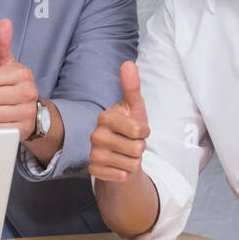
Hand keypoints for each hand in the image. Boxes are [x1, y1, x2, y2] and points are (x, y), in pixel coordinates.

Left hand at [0, 18, 39, 140]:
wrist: (32, 113)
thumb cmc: (13, 86)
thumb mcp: (7, 65)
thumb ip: (2, 44)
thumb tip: (4, 22)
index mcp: (23, 74)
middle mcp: (28, 92)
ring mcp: (27, 112)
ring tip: (2, 109)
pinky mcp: (21, 130)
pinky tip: (5, 121)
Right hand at [88, 61, 149, 182]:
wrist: (120, 152)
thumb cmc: (130, 128)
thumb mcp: (135, 108)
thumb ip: (132, 87)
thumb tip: (128, 63)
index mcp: (105, 117)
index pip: (137, 130)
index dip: (145, 132)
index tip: (138, 130)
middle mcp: (95, 134)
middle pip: (136, 149)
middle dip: (140, 148)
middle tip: (132, 143)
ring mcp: (93, 152)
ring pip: (131, 164)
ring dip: (134, 161)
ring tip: (127, 154)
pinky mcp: (94, 169)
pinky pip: (120, 175)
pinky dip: (125, 173)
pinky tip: (120, 166)